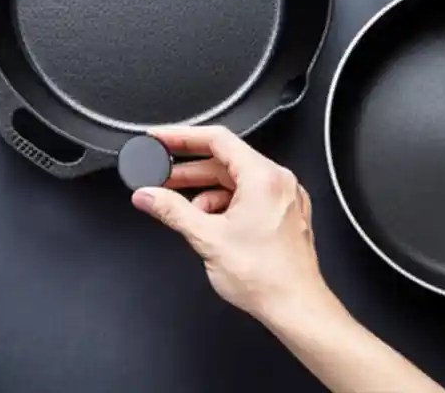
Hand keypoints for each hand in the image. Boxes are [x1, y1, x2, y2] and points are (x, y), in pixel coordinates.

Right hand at [130, 126, 345, 324]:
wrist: (296, 308)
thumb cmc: (266, 277)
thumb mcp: (208, 238)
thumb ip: (172, 211)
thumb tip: (148, 195)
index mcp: (263, 177)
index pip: (217, 139)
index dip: (182, 136)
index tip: (161, 139)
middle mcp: (278, 182)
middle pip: (226, 160)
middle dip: (190, 169)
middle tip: (161, 174)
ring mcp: (284, 198)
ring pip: (236, 181)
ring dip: (206, 190)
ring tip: (182, 208)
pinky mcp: (284, 215)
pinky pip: (249, 197)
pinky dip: (224, 204)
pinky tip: (207, 222)